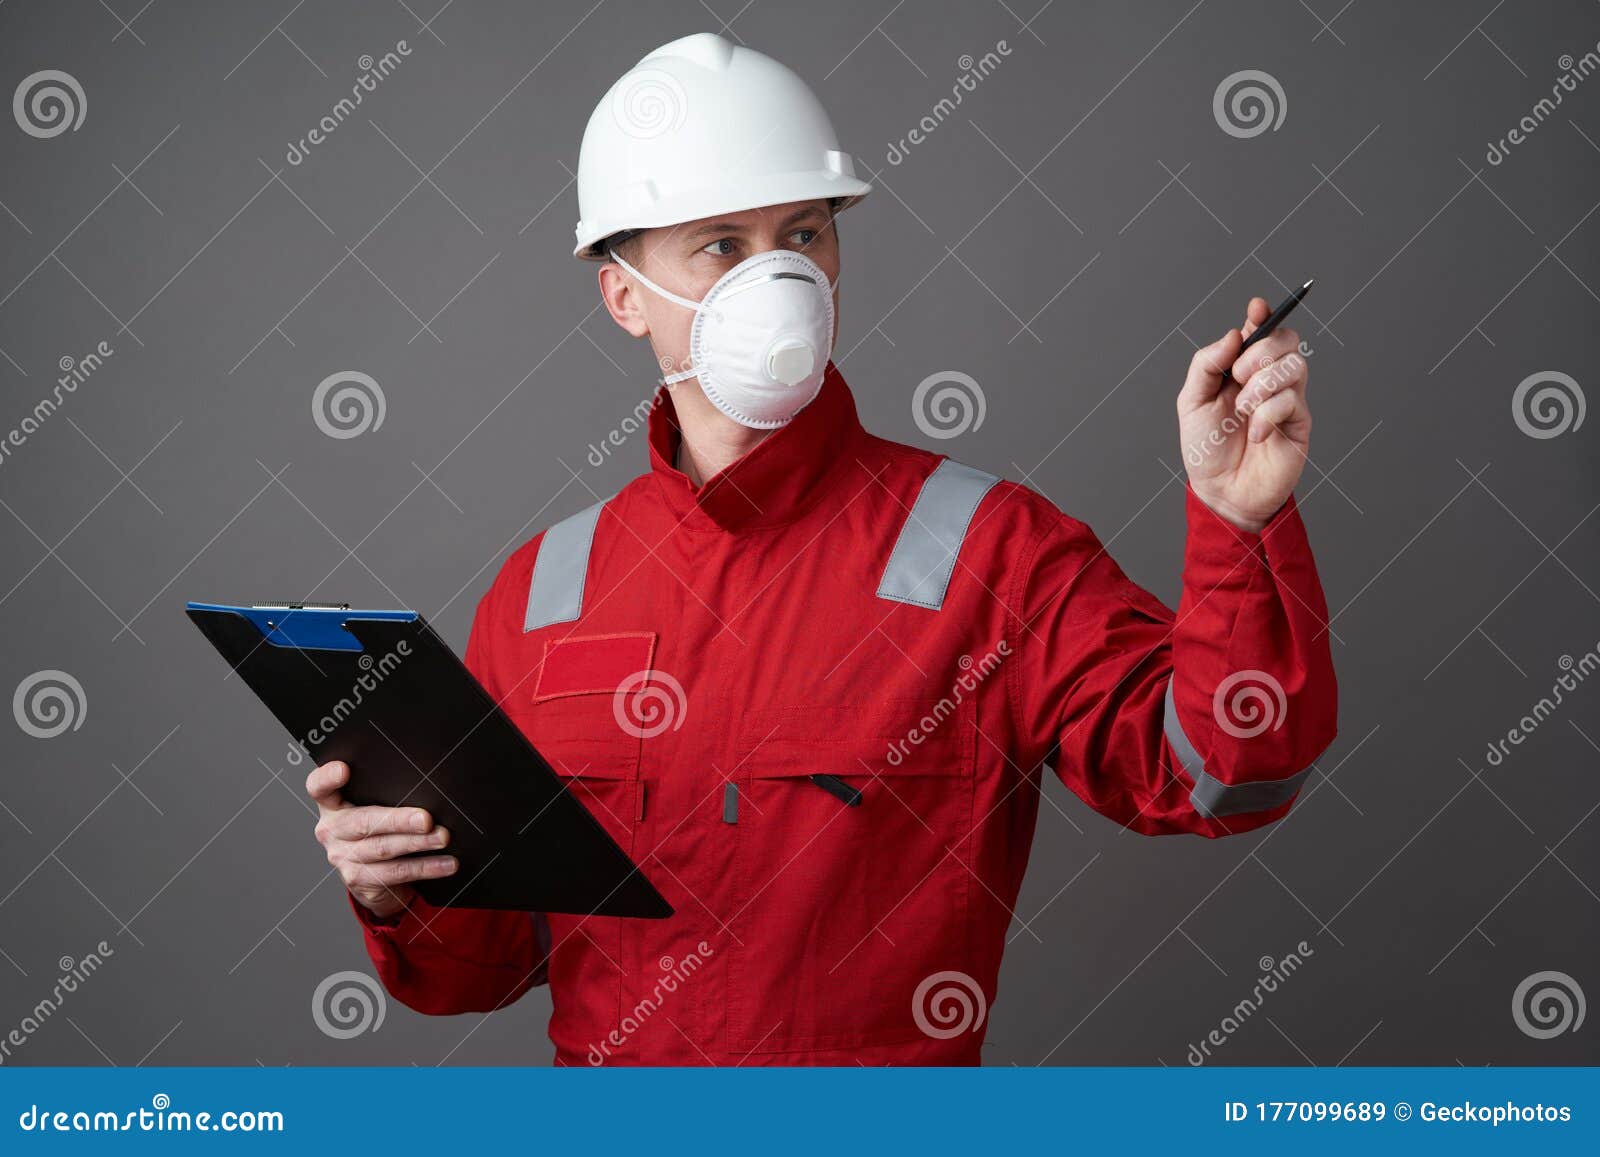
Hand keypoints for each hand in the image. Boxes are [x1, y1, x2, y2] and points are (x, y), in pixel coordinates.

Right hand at [308, 760, 455, 919]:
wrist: (375, 875)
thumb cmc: (380, 829)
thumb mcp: (377, 808)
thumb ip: (389, 795)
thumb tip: (430, 787)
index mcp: (332, 805)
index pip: (319, 787)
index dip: (327, 778)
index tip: (344, 769)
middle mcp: (332, 830)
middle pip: (363, 821)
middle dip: (399, 820)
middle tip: (426, 819)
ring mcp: (342, 857)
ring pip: (383, 848)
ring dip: (418, 843)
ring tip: (442, 838)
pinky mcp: (358, 879)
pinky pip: (396, 872)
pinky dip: (425, 867)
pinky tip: (446, 863)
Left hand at [1178, 296, 1311, 532]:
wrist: (1220, 491)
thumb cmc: (1207, 449)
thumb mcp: (1192, 402)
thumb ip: (1206, 365)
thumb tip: (1233, 335)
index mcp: (1241, 369)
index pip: (1261, 330)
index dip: (1263, 314)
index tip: (1256, 308)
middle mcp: (1268, 379)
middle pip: (1286, 339)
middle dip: (1260, 351)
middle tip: (1237, 377)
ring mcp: (1287, 399)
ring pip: (1294, 364)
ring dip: (1262, 383)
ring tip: (1243, 409)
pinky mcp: (1299, 422)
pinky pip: (1291, 401)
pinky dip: (1267, 415)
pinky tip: (1255, 435)